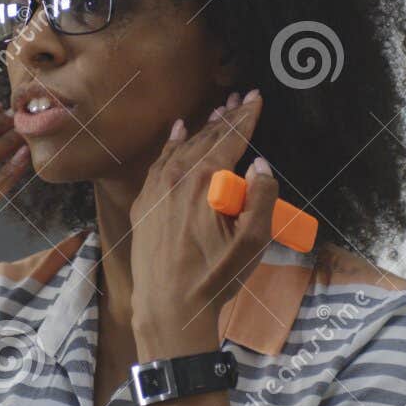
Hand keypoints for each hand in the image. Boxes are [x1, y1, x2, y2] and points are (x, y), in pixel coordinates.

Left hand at [129, 90, 277, 358]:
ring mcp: (156, 190)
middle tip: (241, 96)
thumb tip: (261, 166)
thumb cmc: (214, 279)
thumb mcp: (252, 243)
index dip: (246, 117)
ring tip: (217, 109)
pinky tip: (177, 130)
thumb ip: (261, 199)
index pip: (231, 139)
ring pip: (182, 148)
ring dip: (202, 128)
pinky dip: (170, 144)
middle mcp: (177, 178)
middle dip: (227, 116)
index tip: (256, 97)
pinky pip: (158, 163)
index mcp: (205, 183)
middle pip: (207, 138)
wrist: (168, 309)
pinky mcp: (144, 205)